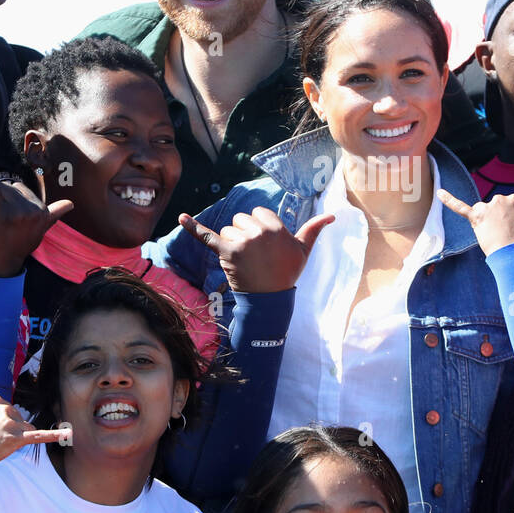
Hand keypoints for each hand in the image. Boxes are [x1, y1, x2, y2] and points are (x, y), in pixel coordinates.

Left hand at [0, 152, 73, 277]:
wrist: (1, 267)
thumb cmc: (17, 246)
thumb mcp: (39, 230)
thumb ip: (54, 214)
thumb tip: (71, 203)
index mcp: (43, 211)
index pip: (22, 190)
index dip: (10, 203)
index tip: (10, 223)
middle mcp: (34, 209)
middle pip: (9, 187)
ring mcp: (18, 211)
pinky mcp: (1, 212)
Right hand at [0, 368, 70, 476]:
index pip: (9, 411)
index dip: (0, 423)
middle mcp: (3, 408)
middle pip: (19, 420)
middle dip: (9, 431)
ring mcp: (11, 423)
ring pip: (25, 430)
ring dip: (16, 438)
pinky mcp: (17, 438)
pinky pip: (40, 435)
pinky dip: (55, 435)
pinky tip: (68, 435)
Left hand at [179, 207, 333, 292]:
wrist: (270, 299)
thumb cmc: (287, 272)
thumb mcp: (303, 251)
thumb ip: (314, 229)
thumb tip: (332, 216)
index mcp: (275, 228)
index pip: (259, 213)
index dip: (261, 227)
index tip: (266, 245)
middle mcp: (258, 232)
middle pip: (241, 219)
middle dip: (245, 233)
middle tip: (255, 254)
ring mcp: (241, 242)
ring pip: (228, 229)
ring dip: (232, 241)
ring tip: (244, 259)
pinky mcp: (225, 253)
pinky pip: (207, 236)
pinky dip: (193, 227)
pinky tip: (181, 217)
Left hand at [436, 189, 513, 257]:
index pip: (508, 208)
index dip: (510, 222)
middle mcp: (499, 198)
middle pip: (494, 210)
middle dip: (498, 223)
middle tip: (505, 238)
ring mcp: (486, 207)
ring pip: (482, 214)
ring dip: (486, 225)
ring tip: (494, 238)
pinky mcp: (474, 217)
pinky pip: (459, 207)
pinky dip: (448, 200)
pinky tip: (438, 194)